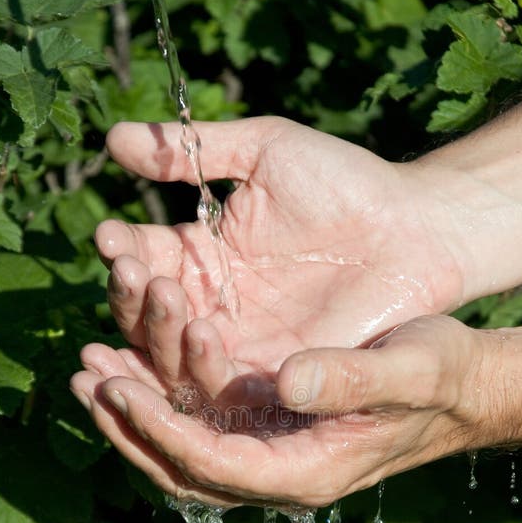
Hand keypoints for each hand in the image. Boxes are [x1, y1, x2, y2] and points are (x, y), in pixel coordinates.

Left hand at [70, 315, 498, 507]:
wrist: (461, 388)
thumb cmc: (442, 378)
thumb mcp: (411, 369)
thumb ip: (354, 380)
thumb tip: (285, 382)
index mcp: (307, 472)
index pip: (214, 465)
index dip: (160, 430)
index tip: (117, 387)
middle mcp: (279, 474)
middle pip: (183, 469)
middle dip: (129, 427)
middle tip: (85, 376)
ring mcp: (270, 456)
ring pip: (183, 451)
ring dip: (134, 414)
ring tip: (91, 365)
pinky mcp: (268, 432)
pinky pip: (200, 426)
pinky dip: (162, 399)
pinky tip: (135, 359)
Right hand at [96, 118, 466, 403]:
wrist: (414, 227)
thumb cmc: (344, 182)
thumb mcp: (265, 152)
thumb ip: (193, 151)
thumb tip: (112, 139)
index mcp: (204, 254)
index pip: (144, 260)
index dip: (122, 252)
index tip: (108, 236)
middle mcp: (214, 304)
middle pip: (148, 315)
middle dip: (131, 294)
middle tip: (132, 268)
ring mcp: (242, 344)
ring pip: (175, 354)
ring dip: (159, 329)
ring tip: (162, 293)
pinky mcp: (274, 375)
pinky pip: (223, 383)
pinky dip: (202, 365)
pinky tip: (200, 332)